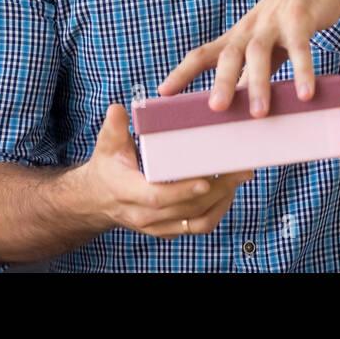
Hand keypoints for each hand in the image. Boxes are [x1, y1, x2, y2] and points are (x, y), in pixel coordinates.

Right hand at [80, 104, 252, 239]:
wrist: (98, 199)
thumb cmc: (107, 167)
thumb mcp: (106, 145)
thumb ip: (114, 127)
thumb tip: (118, 109)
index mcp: (129, 193)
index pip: (158, 197)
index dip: (183, 190)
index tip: (206, 179)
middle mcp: (145, 215)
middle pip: (187, 208)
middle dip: (218, 190)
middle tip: (241, 169)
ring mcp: (158, 226)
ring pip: (197, 221)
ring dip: (222, 201)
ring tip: (239, 178)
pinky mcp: (169, 229)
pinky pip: (198, 226)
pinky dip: (217, 210)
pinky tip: (228, 190)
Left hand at [157, 0, 339, 116]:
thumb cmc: (284, 22)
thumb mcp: (264, 47)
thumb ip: (251, 73)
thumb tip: (241, 107)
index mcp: (236, 37)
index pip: (202, 54)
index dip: (182, 72)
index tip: (164, 92)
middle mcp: (249, 29)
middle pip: (228, 54)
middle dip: (221, 81)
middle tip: (215, 108)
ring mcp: (273, 22)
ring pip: (259, 52)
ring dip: (258, 83)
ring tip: (259, 113)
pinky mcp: (299, 19)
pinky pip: (300, 48)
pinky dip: (302, 71)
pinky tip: (305, 94)